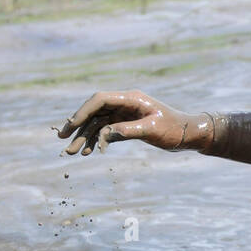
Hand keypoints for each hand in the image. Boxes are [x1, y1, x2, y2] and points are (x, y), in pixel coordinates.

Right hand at [55, 90, 211, 155]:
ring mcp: (125, 113)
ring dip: (85, 137)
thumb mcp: (152, 130)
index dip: (83, 111)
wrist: (189, 134)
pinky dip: (97, 140)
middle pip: (94, 111)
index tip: (71, 124)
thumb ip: (127, 131)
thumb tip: (103, 135)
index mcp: (131, 98)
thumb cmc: (174, 129)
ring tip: (72, 152)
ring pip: (98, 123)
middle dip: (78, 125)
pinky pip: (106, 130)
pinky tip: (90, 152)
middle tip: (61, 138)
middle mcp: (125, 103)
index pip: (100, 100)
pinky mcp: (127, 124)